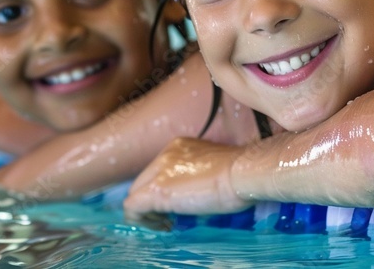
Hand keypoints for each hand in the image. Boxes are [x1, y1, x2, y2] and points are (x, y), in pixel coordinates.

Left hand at [123, 137, 253, 218]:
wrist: (240, 173)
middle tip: (170, 219)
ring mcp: (158, 172)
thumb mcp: (214, 172)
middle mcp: (165, 155)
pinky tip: (160, 227)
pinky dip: (142, 220)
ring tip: (166, 224)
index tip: (178, 205)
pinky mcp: (156, 191)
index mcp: (179, 147)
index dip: (165, 190)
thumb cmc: (238, 175)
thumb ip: (198, 178)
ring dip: (148, 212)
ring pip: (136, 193)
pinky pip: (132, 207)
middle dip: (152, 201)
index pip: (160, 170)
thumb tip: (194, 196)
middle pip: (144, 180)